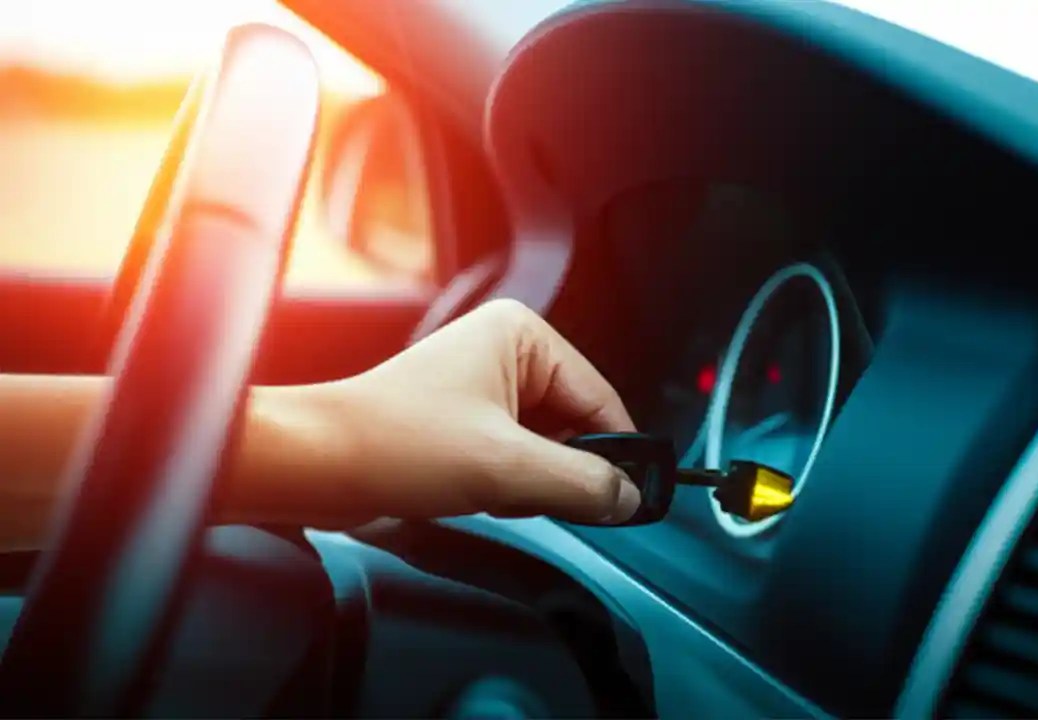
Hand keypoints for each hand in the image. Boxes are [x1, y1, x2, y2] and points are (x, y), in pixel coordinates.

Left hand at [239, 300, 641, 526]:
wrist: (319, 465)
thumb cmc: (389, 441)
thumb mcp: (505, 468)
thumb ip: (581, 484)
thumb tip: (628, 497)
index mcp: (521, 336)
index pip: (600, 398)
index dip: (619, 453)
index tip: (635, 496)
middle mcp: (505, 354)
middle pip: (576, 426)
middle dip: (560, 470)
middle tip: (536, 493)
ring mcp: (485, 389)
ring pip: (548, 449)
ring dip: (532, 482)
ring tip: (492, 488)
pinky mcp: (468, 424)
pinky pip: (519, 461)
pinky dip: (511, 487)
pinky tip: (480, 493)